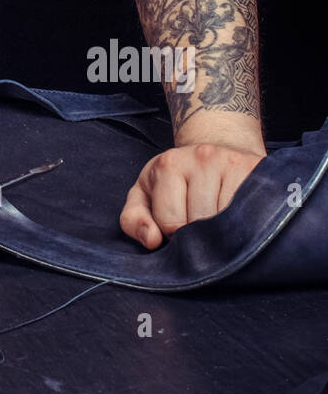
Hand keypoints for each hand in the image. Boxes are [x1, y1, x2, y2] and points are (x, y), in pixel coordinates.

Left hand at [120, 142, 265, 249]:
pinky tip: (239, 219)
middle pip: (201, 222)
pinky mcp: (259, 169)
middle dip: (199, 236)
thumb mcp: (145, 195)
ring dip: (224, 233)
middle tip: (200, 227)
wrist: (215, 152)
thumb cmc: (176, 180)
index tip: (178, 228)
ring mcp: (232, 162)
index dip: (173, 236)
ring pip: (227, 221)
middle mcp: (202, 157)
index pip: (171, 222)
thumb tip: (152, 241)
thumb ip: (134, 220)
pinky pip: (253, 214)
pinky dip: (246, 225)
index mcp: (168, 164)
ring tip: (219, 222)